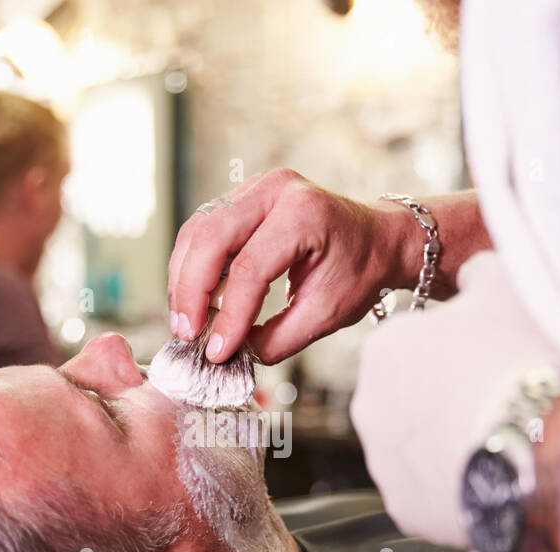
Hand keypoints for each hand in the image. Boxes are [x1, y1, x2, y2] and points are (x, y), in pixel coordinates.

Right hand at [167, 169, 486, 364]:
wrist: (376, 240)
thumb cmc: (359, 272)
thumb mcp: (326, 314)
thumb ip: (277, 338)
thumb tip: (231, 355)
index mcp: (305, 214)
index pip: (250, 269)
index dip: (228, 315)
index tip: (216, 351)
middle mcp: (276, 190)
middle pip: (211, 238)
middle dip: (190, 292)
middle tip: (186, 334)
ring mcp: (255, 188)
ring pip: (198, 230)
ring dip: (183, 278)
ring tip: (185, 321)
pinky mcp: (242, 198)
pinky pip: (202, 229)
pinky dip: (191, 265)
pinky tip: (193, 298)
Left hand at [350, 251, 559, 549]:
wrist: (539, 442)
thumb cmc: (519, 356)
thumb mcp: (508, 288)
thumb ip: (480, 273)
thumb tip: (473, 274)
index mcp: (383, 348)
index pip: (411, 343)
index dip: (453, 349)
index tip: (488, 356)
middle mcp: (367, 405)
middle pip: (407, 397)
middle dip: (442, 398)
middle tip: (495, 398)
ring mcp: (383, 462)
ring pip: (415, 448)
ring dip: (446, 443)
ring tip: (498, 439)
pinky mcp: (404, 510)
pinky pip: (428, 493)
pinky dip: (453, 485)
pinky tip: (490, 474)